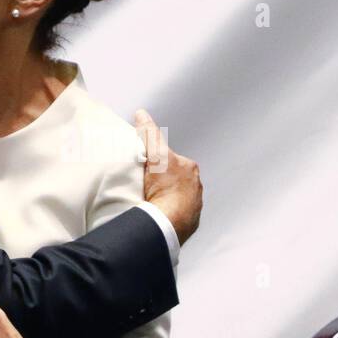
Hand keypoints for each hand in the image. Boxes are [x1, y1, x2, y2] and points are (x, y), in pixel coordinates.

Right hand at [135, 108, 202, 244]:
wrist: (168, 222)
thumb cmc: (164, 187)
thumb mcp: (155, 154)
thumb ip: (149, 133)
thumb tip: (141, 113)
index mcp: (189, 168)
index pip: (171, 160)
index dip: (156, 163)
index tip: (146, 170)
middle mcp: (196, 186)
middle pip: (175, 180)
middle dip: (163, 182)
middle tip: (145, 187)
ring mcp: (194, 206)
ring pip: (177, 198)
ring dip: (166, 200)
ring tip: (150, 203)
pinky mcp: (189, 223)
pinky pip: (177, 216)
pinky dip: (169, 215)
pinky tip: (157, 216)